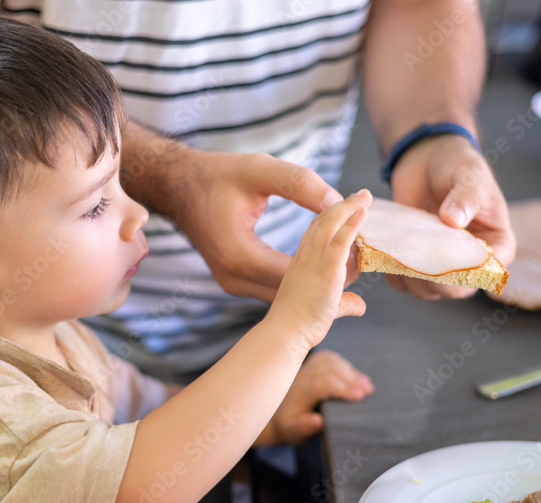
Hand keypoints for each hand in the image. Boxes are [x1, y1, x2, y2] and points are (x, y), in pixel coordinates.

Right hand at [168, 151, 346, 301]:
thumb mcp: (260, 170)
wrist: (177, 187)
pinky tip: (321, 269)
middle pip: (290, 292)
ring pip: (281, 294)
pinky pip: (271, 288)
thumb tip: (339, 200)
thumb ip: (300, 183)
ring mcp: (231, 282)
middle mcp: (233, 277)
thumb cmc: (217, 174)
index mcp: (239, 254)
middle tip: (363, 266)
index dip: (330, 266)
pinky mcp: (234, 279)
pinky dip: (296, 281)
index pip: (295, 273)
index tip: (361, 254)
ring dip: (312, 283)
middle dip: (326, 281)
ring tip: (350, 270)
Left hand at [258, 350, 372, 444]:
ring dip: (350, 371)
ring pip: (330, 361)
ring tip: (366, 384)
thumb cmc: (287, 426)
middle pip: (330, 369)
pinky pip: (328, 358)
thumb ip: (303, 428)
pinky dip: (344, 365)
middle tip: (369, 391)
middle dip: (352, 379)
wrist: (273, 416)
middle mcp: (301, 376)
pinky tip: (356, 376)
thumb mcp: (292, 433)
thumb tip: (318, 421)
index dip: (343, 388)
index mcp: (298, 392)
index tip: (360, 397)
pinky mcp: (309, 365)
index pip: (323, 384)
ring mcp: (305, 367)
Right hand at [265, 189, 370, 349]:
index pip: (312, 236)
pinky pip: (339, 240)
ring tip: (364, 196)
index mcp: (296, 265)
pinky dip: (352, 223)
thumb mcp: (322, 311)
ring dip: (348, 208)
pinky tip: (363, 211)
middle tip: (359, 196)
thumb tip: (359, 305)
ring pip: (328, 225)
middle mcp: (299, 258)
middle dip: (340, 207)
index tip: (345, 211)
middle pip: (319, 224)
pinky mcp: (322, 269)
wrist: (279, 338)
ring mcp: (309, 262)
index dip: (330, 220)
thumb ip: (342, 304)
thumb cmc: (292, 329)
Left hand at [387, 134, 515, 300]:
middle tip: (416, 259)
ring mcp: (440, 264)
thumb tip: (454, 220)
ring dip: (411, 279)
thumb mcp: (469, 175)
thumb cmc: (457, 165)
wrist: (427, 160)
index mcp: (495, 244)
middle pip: (456, 289)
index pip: (489, 271)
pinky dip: (392, 273)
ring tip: (398, 252)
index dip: (470, 273)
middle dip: (436, 281)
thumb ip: (466, 196)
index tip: (448, 258)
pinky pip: (403, 282)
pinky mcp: (414, 262)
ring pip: (427, 291)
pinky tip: (384, 252)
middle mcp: (468, 261)